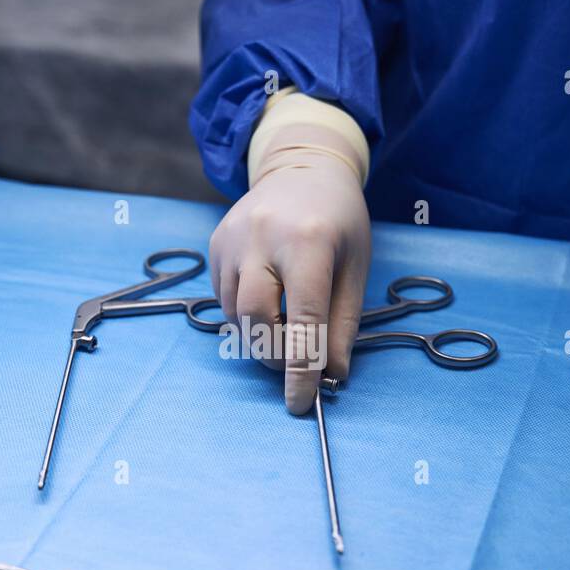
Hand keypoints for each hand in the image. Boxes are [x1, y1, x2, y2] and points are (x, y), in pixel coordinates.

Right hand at [209, 124, 370, 413]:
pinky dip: (245, 316)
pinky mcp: (215, 245)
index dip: (300, 368)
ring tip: (284, 327)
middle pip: (256, 319)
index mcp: (308, 241)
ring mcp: (232, 239)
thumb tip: (332, 375)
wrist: (303, 166)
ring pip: (235, 314)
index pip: (303, 319)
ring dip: (259, 337)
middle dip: (274, 355)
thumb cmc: (338, 221)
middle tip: (294, 363)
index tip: (300, 403)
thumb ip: (343, 323)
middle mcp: (262, 238)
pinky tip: (267, 301)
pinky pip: (224, 299)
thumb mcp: (355, 268)